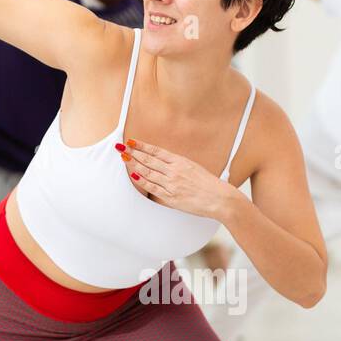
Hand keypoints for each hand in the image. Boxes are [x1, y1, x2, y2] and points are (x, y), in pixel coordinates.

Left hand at [117, 139, 231, 218]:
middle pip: (149, 159)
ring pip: (149, 172)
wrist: (220, 198)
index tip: (132, 141)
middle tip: (121, 147)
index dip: (142, 146)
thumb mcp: (195, 168)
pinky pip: (154, 188)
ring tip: (124, 158)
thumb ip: (179, 165)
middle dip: (133, 152)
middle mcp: (175, 170)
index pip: (157, 151)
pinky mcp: (172, 197)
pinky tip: (134, 175)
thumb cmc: (209, 184)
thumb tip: (166, 163)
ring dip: (134, 164)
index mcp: (181, 161)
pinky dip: (143, 181)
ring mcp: (172, 184)